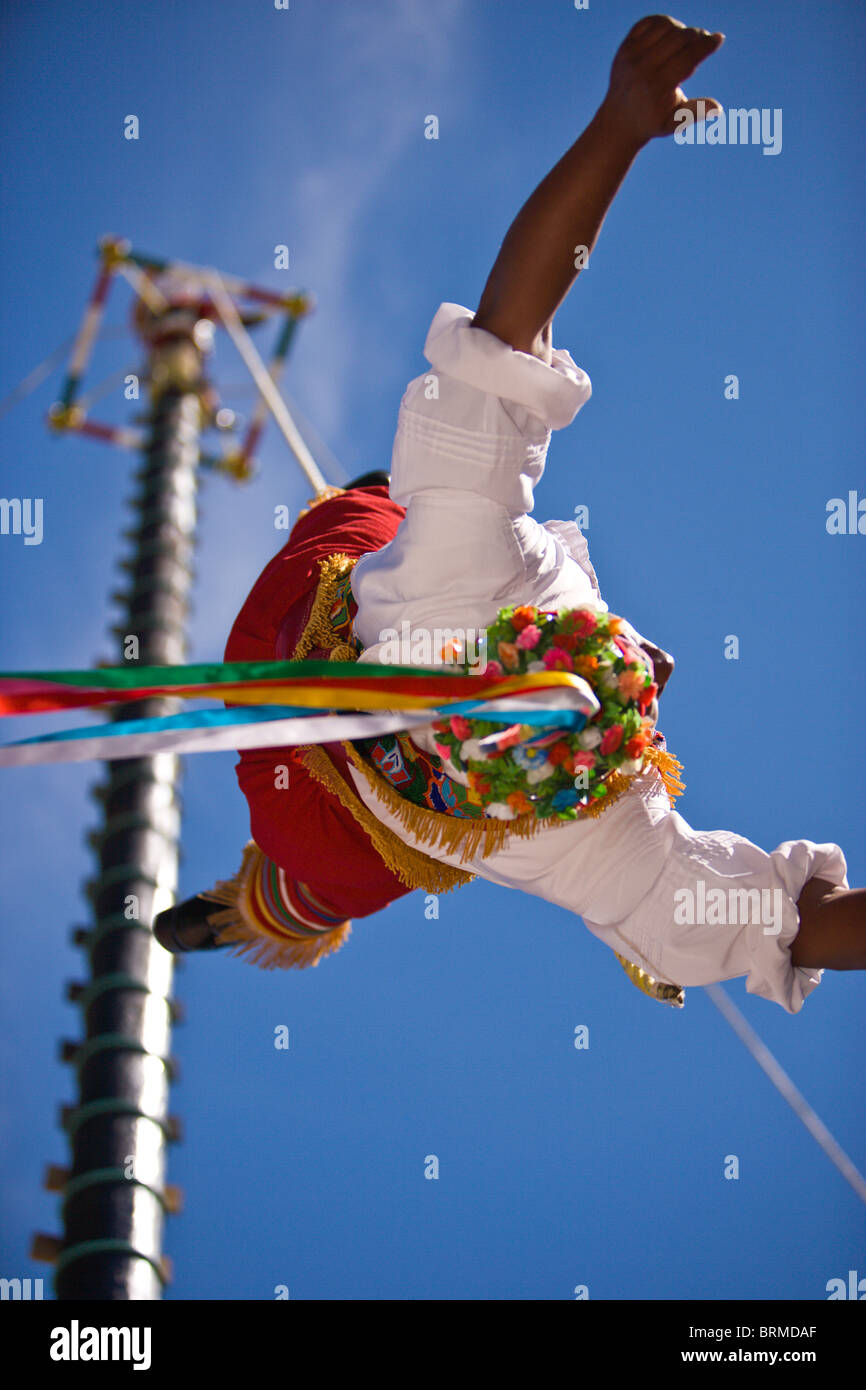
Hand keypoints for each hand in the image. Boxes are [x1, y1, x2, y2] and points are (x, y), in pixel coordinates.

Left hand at [603, 14, 724, 146]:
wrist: (619, 121)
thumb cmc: (653, 121)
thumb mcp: (676, 122)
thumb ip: (696, 112)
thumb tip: (718, 108)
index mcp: (656, 87)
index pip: (687, 58)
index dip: (706, 46)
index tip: (719, 38)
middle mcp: (642, 68)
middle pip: (678, 38)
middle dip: (697, 36)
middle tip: (705, 40)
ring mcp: (631, 55)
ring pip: (664, 26)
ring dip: (681, 29)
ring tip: (687, 40)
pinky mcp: (625, 47)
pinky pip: (649, 22)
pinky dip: (664, 23)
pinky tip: (671, 34)